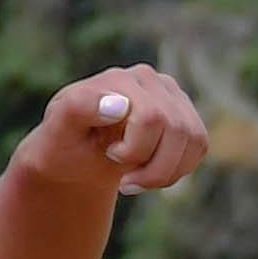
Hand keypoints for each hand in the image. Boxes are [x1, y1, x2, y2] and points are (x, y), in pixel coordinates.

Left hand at [19, 68, 205, 195]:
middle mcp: (147, 78)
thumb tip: (121, 105)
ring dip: (165, 173)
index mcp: (117, 79)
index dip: (135, 150)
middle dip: (152, 168)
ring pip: (194, 139)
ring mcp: (169, 93)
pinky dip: (178, 170)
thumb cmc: (65, 145)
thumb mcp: (58, 130)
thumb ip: (78, 108)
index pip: (149, 117)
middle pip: (175, 129)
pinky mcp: (184, 112)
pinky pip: (200, 145)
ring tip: (137, 178)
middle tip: (124, 180)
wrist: (77, 157)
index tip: (109, 154)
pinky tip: (152, 172)